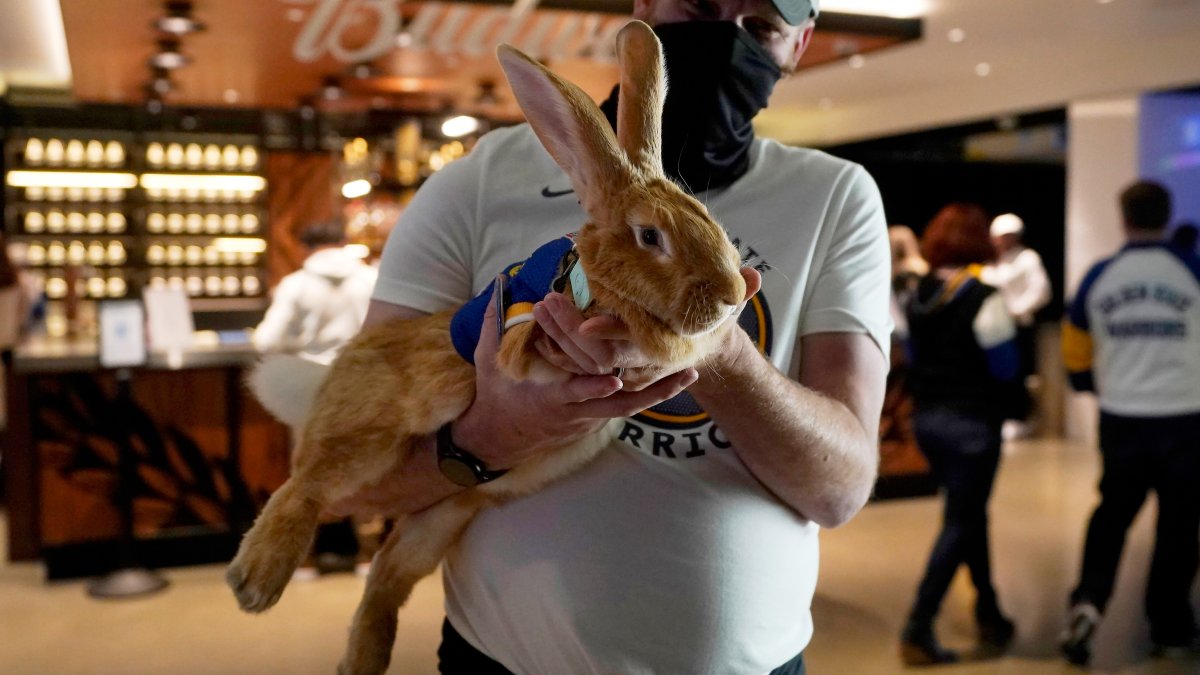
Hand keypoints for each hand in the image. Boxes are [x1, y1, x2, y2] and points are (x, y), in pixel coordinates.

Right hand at [455, 276, 699, 468]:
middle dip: (653, 393)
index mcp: (550, 398)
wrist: (498, 439)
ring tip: (688, 374)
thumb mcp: (488, 361)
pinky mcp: (592, 420)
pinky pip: (623, 406)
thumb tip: (499, 281)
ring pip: (627, 407)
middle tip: (684, 375)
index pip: (575, 393)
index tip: (614, 379)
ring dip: (658, 393)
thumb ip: (495, 322)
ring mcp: (587, 419)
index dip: (594, 388)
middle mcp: (575, 412)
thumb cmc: (495, 396)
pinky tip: (670, 379)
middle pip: (620, 406)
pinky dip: (645, 394)